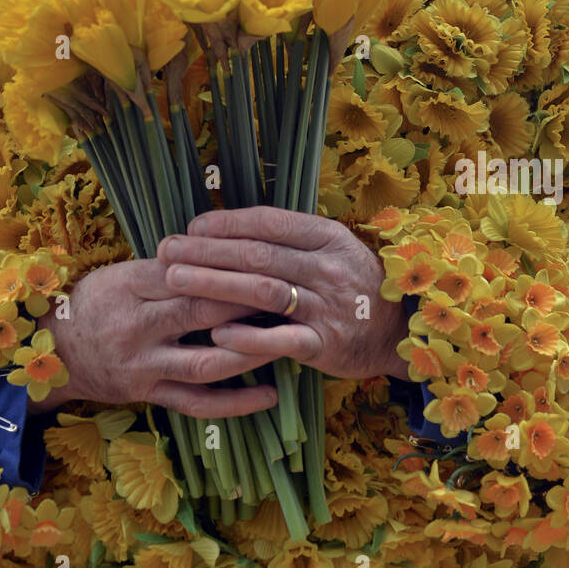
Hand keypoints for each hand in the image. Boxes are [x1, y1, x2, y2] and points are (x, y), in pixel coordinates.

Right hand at [28, 258, 281, 417]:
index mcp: (131, 284)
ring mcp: (144, 364)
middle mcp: (137, 325)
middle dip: (249, 303)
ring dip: (251, 352)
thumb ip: (167, 267)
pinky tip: (270, 394)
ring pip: (206, 361)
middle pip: (201, 312)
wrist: (55, 353)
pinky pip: (197, 403)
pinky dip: (235, 402)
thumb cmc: (95, 302)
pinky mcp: (148, 394)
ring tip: (289, 342)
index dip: (230, 266)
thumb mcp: (122, 273)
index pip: (188, 271)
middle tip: (291, 294)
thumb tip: (222, 250)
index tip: (269, 258)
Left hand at [157, 207, 411, 382]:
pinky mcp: (327, 345)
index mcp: (328, 237)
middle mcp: (328, 267)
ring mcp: (328, 307)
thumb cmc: (356, 284)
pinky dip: (248, 337)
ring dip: (214, 285)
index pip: (270, 223)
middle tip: (167, 250)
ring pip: (263, 292)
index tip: (192, 226)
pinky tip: (216, 335)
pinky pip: (282, 340)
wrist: (401, 330)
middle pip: (258, 255)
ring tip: (176, 280)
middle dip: (207, 251)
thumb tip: (230, 227)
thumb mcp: (334, 249)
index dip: (228, 222)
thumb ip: (292, 239)